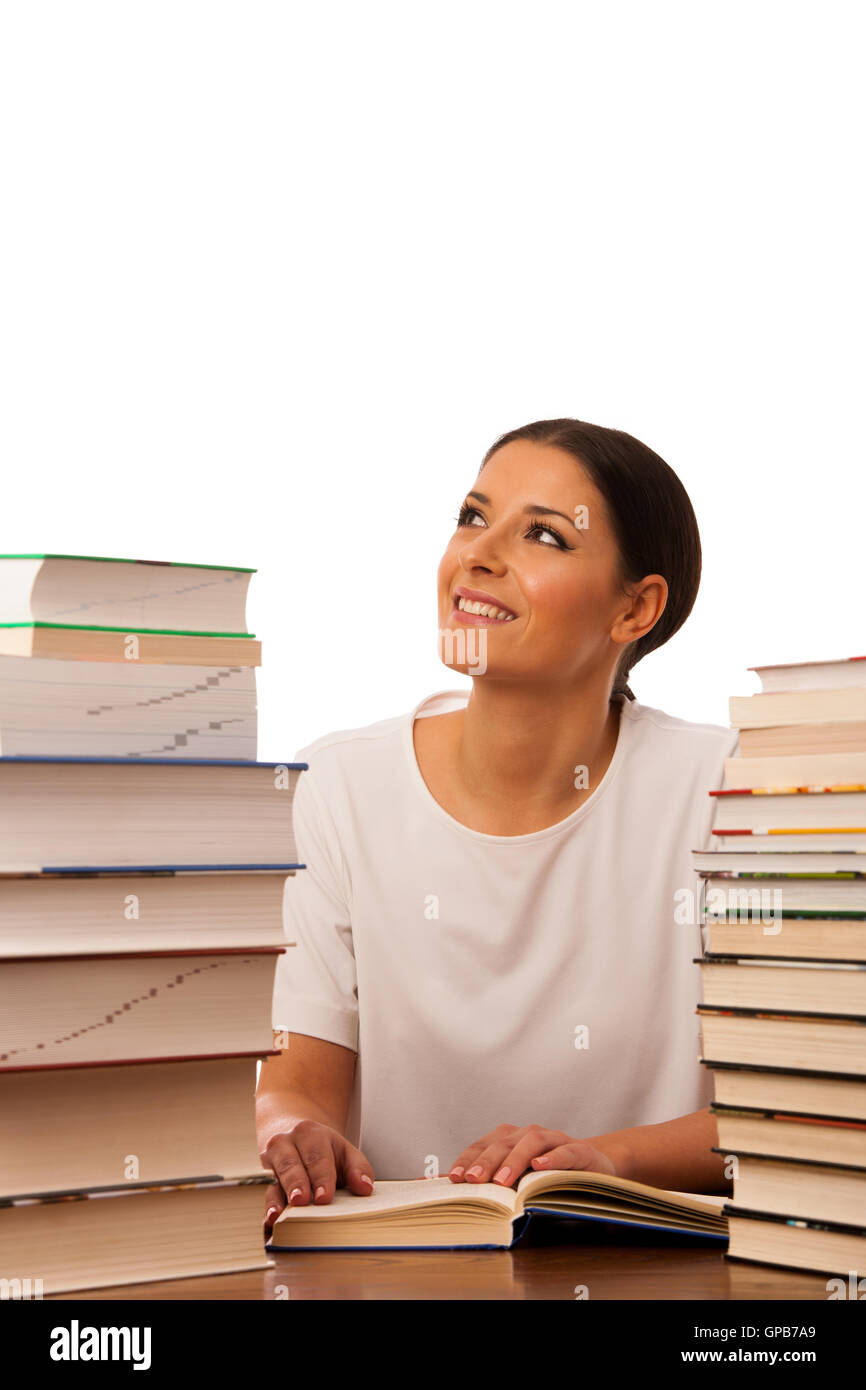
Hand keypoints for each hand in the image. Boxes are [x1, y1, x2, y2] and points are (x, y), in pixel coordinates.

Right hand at [260, 1119, 374, 1237]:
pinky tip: (266, 1224)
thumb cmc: (324, 1151)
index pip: (317, 1157)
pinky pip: (259, 1197)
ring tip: (276, 1216)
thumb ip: (358, 1168)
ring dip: (274, 1200)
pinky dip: (263, 1211)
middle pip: (290, 1166)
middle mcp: (285, 1144)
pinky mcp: (259, 1180)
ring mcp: (268, 1162)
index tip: (324, 1197)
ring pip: (271, 1181)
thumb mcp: (344, 1152)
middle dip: (296, 1184)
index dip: (321, 1178)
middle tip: (301, 1202)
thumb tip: (365, 1188)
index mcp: (310, 1134)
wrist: (294, 1138)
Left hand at [448, 1122, 616, 1187]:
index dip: (469, 1159)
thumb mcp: (518, 1177)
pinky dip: (552, 1157)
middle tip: (474, 1180)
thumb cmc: (547, 1174)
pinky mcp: (580, 1150)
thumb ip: (491, 1180)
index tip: (455, 1177)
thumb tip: (448, 1185)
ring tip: (502, 1180)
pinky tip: (540, 1166)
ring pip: (532, 1142)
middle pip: (504, 1142)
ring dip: (515, 1160)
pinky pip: (565, 1151)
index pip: (485, 1145)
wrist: (592, 1167)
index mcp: (512, 1138)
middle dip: (487, 1161)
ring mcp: (556, 1139)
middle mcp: (530, 1134)